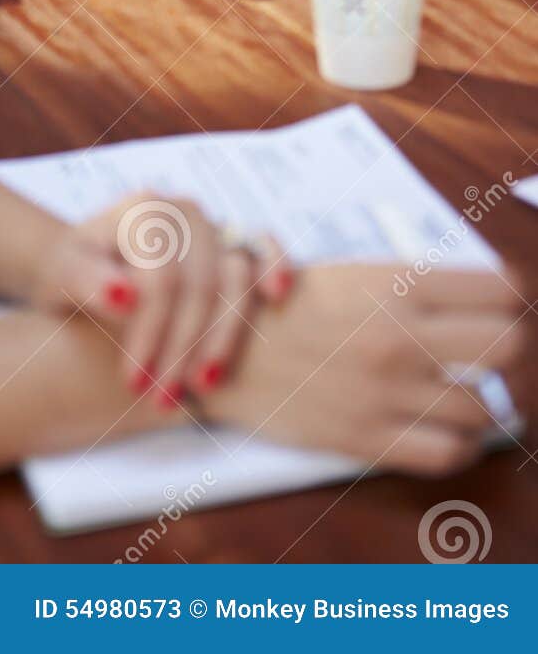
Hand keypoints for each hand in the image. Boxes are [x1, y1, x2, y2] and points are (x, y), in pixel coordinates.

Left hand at [30, 196, 290, 405]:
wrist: (84, 263)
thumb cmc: (72, 270)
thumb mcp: (63, 274)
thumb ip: (88, 281)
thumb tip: (124, 295)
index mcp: (143, 210)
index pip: (160, 279)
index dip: (151, 335)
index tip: (134, 382)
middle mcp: (183, 212)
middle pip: (199, 286)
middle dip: (182, 349)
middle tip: (160, 399)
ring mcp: (212, 226)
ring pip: (234, 279)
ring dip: (222, 337)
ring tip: (200, 386)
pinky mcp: (233, 243)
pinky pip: (262, 248)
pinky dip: (275, 266)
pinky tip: (277, 295)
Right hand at [206, 264, 525, 474]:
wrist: (219, 348)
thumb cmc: (285, 305)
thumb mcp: (352, 274)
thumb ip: (413, 287)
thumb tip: (480, 302)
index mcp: (397, 283)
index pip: (501, 288)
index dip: (510, 298)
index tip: (500, 305)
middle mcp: (401, 335)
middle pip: (508, 345)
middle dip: (506, 349)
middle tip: (487, 352)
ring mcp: (387, 390)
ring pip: (482, 408)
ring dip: (479, 403)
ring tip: (460, 393)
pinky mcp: (368, 437)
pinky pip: (447, 453)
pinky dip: (457, 445)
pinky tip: (445, 430)